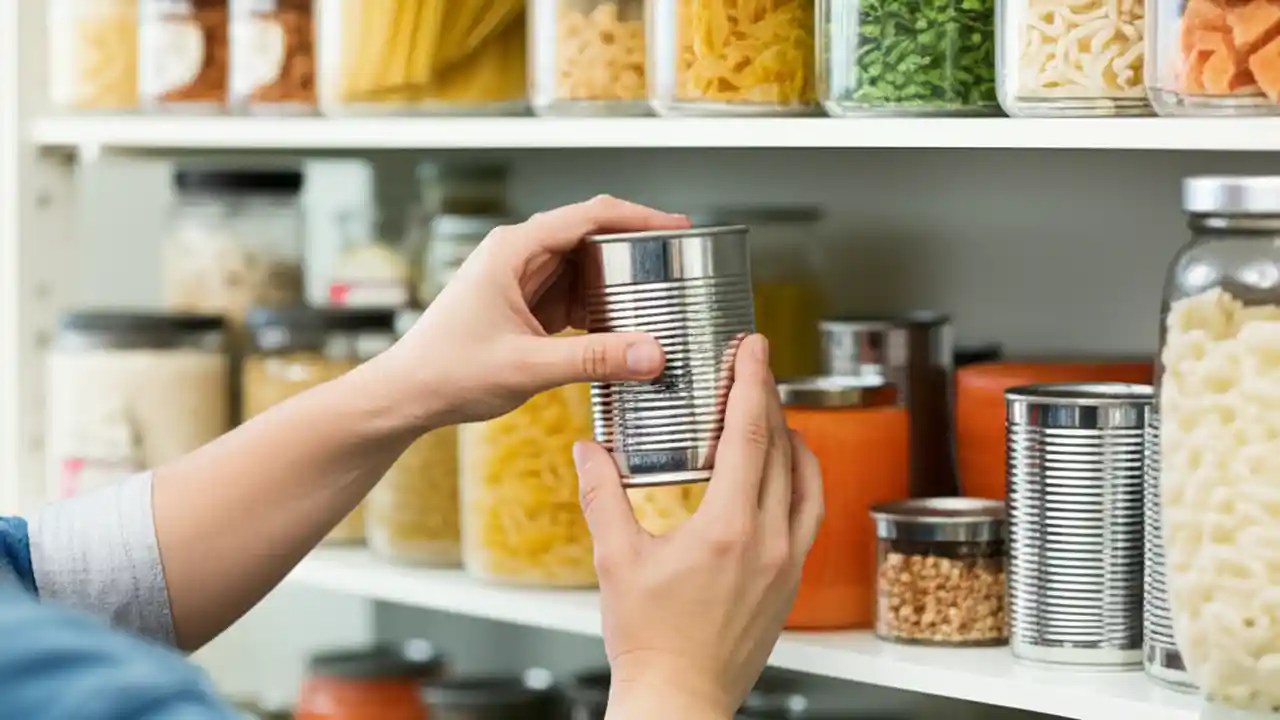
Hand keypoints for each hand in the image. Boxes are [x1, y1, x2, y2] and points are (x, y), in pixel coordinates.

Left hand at [387, 195, 689, 427]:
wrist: (405, 396)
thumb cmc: (448, 372)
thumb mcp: (528, 366)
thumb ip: (593, 359)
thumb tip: (651, 355)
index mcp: (514, 249)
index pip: (589, 215)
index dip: (639, 216)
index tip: (679, 226)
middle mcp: (517, 255)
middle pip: (590, 235)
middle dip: (635, 249)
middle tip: (679, 266)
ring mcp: (519, 279)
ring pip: (583, 267)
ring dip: (618, 280)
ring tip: (659, 296)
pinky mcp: (522, 306)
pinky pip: (572, 295)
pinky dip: (599, 306)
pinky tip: (622, 325)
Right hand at [573, 334, 825, 718]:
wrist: (680, 698)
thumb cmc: (649, 640)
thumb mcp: (616, 561)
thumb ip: (601, 496)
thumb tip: (586, 450)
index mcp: (728, 528)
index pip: (750, 435)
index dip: (753, 382)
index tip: (754, 347)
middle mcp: (770, 541)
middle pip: (783, 447)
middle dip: (769, 398)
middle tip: (754, 367)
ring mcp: (788, 563)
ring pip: (807, 480)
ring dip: (791, 437)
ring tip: (769, 413)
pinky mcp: (792, 582)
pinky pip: (809, 513)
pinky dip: (800, 480)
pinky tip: (780, 474)